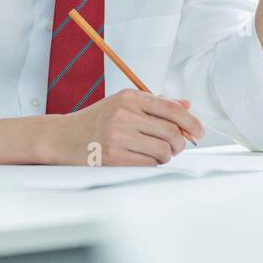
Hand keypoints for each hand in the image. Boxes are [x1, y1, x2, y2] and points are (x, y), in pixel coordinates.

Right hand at [43, 89, 203, 165]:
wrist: (63, 137)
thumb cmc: (96, 120)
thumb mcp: (123, 103)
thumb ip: (155, 104)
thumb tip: (185, 105)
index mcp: (129, 98)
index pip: (171, 109)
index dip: (191, 122)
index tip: (199, 132)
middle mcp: (124, 115)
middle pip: (171, 132)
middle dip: (179, 142)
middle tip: (176, 146)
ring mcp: (118, 137)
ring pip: (163, 151)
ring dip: (167, 155)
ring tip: (158, 152)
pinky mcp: (114, 157)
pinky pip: (149, 164)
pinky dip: (153, 163)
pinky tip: (145, 158)